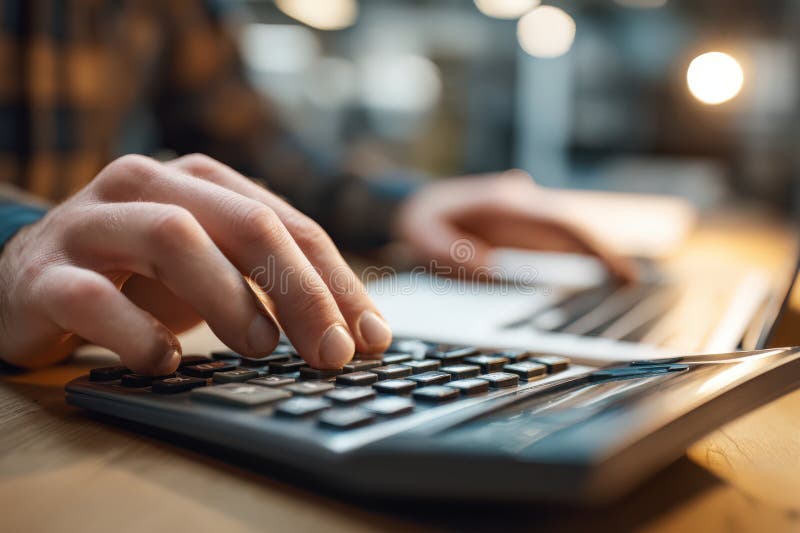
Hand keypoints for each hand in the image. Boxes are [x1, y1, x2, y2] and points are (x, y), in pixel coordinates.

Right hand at [0, 154, 391, 373]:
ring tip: (261, 348)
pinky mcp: (45, 274)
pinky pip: (94, 298)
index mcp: (202, 182)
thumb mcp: (214, 268)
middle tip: (333, 352)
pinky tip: (167, 363)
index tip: (370, 337)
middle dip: (302, 291)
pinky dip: (139, 335)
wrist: (29, 279)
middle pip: (246, 224)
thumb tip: (355, 332)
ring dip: (229, 299)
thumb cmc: (140, 276)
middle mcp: (149, 185)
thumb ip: (273, 281)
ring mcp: (93, 224)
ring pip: (174, 239)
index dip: (337, 281)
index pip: (288, 224)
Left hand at [394, 170, 635, 280]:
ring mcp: (526, 215)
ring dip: (592, 258)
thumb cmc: (420, 220)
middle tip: (631, 284)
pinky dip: (574, 261)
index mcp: (503, 203)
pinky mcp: (525, 230)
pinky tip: (589, 282)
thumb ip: (452, 252)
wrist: (417, 204)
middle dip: (603, 252)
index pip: (559, 222)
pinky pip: (555, 244)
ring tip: (618, 286)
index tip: (616, 269)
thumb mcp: (424, 235)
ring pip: (567, 235)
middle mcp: (522, 204)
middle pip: (572, 228)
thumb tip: (490, 269)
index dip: (591, 245)